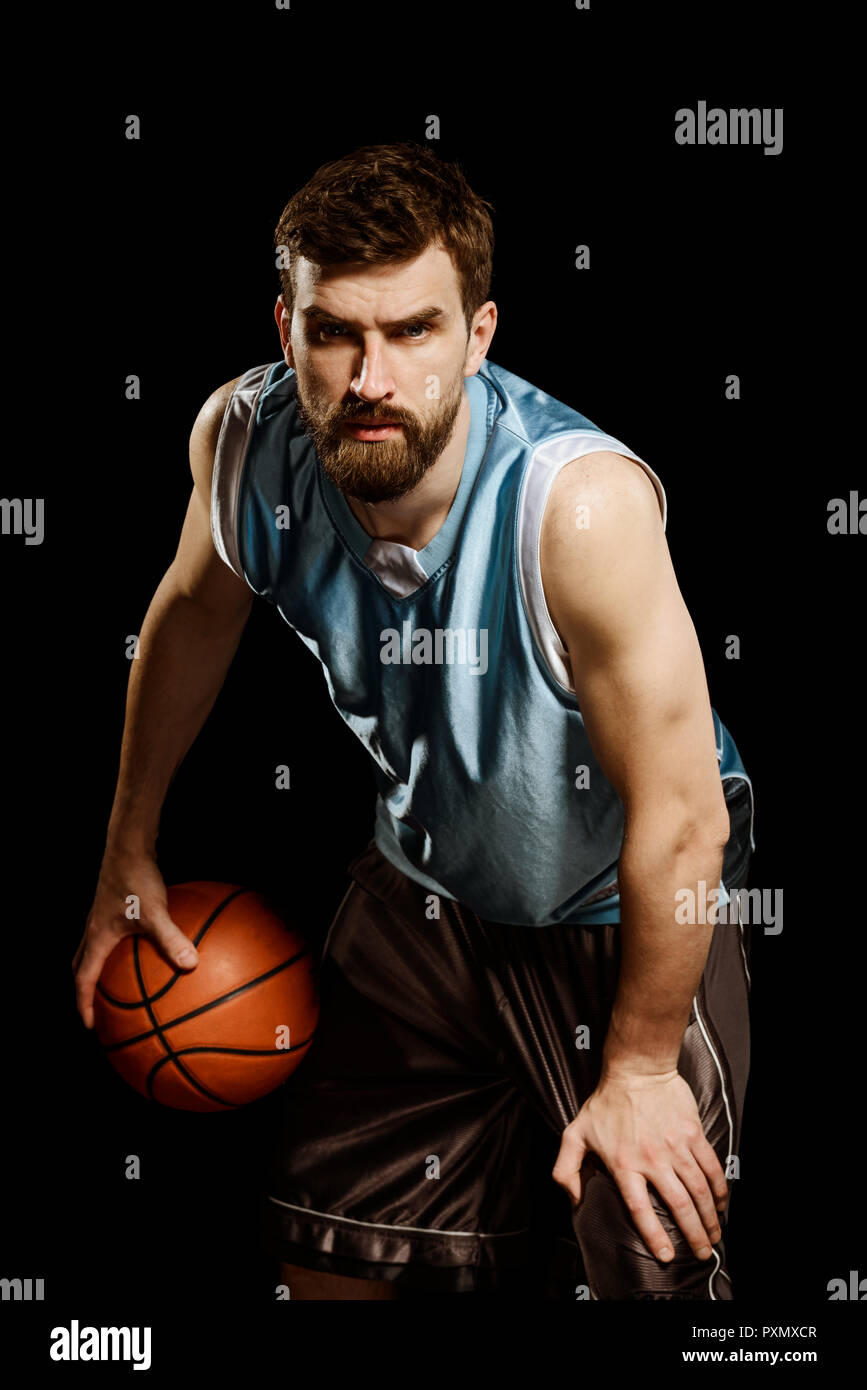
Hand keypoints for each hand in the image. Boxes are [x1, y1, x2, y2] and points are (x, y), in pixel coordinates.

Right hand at [72, 843, 198, 1027]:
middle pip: (81, 966)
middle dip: (86, 990)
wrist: (128, 845)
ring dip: (100, 970)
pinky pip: (112, 935)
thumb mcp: (156, 912)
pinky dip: (120, 949)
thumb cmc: (136, 877)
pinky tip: (147, 949)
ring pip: (93, 951)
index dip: (85, 1004)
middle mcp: (93, 929)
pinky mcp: (114, 905)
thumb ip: (172, 939)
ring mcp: (101, 916)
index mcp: (97, 937)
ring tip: (117, 985)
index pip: (83, 979)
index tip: (91, 1026)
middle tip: (98, 1009)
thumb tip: (192, 965)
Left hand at [551, 1069, 727, 1262]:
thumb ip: (566, 1169)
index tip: (667, 1256)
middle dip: (694, 1235)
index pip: (640, 1209)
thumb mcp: (575, 1133)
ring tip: (714, 1234)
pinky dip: (719, 1188)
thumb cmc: (606, 1101)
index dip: (655, 1236)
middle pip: (679, 1206)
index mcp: (624, 1164)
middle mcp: (652, 1159)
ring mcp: (675, 1147)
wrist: (637, 1068)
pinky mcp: (692, 1134)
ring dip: (709, 1217)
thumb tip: (573, 1199)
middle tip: (703, 1252)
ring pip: (699, 1190)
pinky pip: (711, 1166)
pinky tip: (721, 1202)